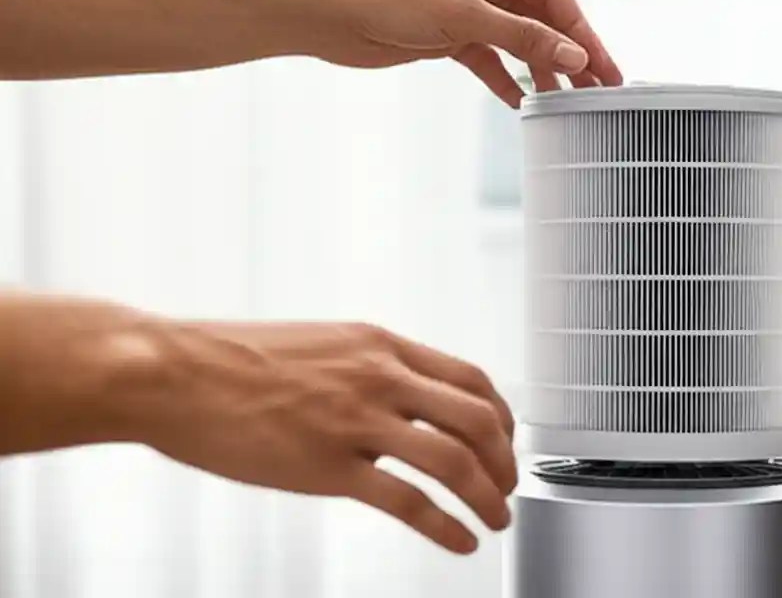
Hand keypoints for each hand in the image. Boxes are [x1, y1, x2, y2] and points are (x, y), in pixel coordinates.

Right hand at [0, 292, 515, 555]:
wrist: (169, 372)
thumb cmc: (230, 359)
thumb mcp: (321, 343)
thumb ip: (367, 367)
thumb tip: (400, 397)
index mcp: (379, 345)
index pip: (471, 378)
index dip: (502, 415)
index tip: (506, 440)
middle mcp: (379, 376)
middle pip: (478, 418)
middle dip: (506, 459)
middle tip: (508, 486)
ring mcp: (355, 421)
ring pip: (454, 460)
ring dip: (488, 496)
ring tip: (495, 518)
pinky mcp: (327, 466)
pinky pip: (407, 502)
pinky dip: (445, 526)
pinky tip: (459, 541)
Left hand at [303, 0, 623, 106]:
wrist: (323, 12)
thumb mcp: (463, 17)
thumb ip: (522, 38)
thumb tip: (574, 56)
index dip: (582, 33)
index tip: (603, 67)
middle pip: (540, 20)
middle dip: (569, 54)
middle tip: (598, 90)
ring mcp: (464, 9)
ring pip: (517, 42)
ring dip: (540, 70)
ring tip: (566, 102)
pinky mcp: (444, 37)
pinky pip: (488, 59)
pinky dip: (505, 79)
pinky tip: (521, 102)